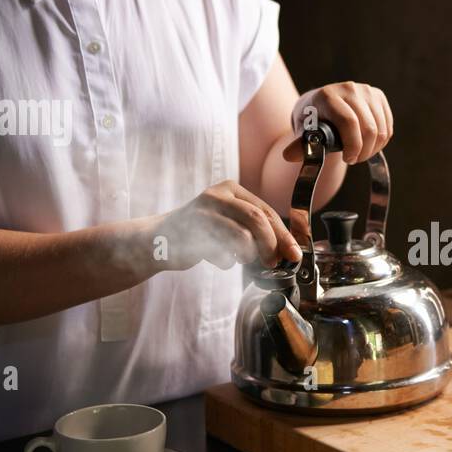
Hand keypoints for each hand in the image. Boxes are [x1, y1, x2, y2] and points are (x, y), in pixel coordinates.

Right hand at [149, 181, 301, 270]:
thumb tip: (288, 250)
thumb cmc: (201, 234)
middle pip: (258, 220)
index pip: (267, 211)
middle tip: (273, 263)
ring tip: (237, 257)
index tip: (294, 254)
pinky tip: (216, 257)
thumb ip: (256, 231)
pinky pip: (222, 253)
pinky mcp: (192, 231)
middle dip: (271, 245)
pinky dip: (225, 262)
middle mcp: (217, 195)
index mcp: (231, 189)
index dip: (284, 235)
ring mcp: (203, 211)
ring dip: (246, 255)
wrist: (158, 239)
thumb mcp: (230, 223)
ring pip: (242, 236)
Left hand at [282, 81, 392, 163]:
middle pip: (368, 128)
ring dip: (372, 149)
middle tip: (353, 160)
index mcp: (328, 96)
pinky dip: (380, 142)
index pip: (348, 122)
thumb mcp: (303, 133)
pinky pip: (387, 127)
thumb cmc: (311, 122)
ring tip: (359, 153)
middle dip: (363, 151)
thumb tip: (288, 155)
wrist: (321, 106)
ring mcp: (366, 90)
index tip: (348, 159)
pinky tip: (367, 144)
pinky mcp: (378, 96)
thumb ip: (300, 145)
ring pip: (381, 130)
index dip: (353, 145)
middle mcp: (349, 88)